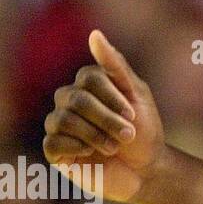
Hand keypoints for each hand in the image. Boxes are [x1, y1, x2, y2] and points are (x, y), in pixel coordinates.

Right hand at [42, 30, 167, 203]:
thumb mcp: (138, 94)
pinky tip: (91, 153)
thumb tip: (94, 34)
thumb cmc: (145, 130)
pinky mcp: (56, 150)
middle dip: (107, 118)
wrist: (147, 169)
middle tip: (128, 135)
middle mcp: (70, 100)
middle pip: (76, 99)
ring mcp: (60, 125)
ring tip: (116, 146)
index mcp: (90, 84)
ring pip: (63, 120)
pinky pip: (53, 141)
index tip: (134, 114)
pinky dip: (77, 146)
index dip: (112, 97)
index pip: (89, 78)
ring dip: (96, 135)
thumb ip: (115, 65)